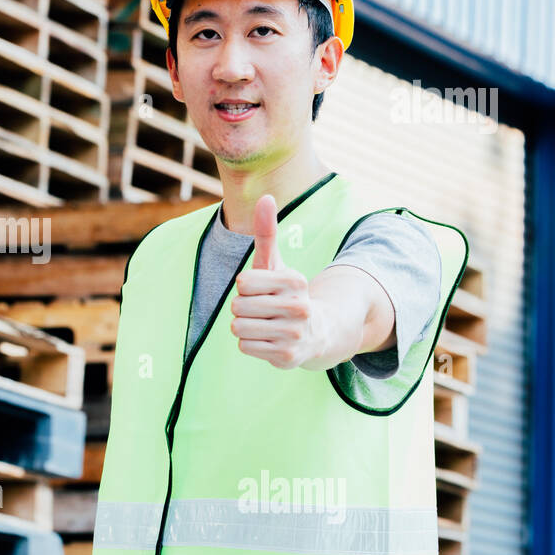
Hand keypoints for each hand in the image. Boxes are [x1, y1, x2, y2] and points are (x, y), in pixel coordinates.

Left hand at [229, 194, 322, 368]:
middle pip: (238, 306)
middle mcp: (300, 308)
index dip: (245, 286)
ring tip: (264, 324)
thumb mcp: (276, 263)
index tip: (262, 289)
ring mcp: (294, 334)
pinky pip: (244, 346)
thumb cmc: (285, 293)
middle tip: (262, 309)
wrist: (317, 333)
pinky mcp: (287, 357)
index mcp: (296, 281)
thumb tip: (265, 197)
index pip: (242, 282)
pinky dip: (250, 343)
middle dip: (242, 307)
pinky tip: (267, 339)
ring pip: (238, 327)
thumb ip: (267, 232)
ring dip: (244, 326)